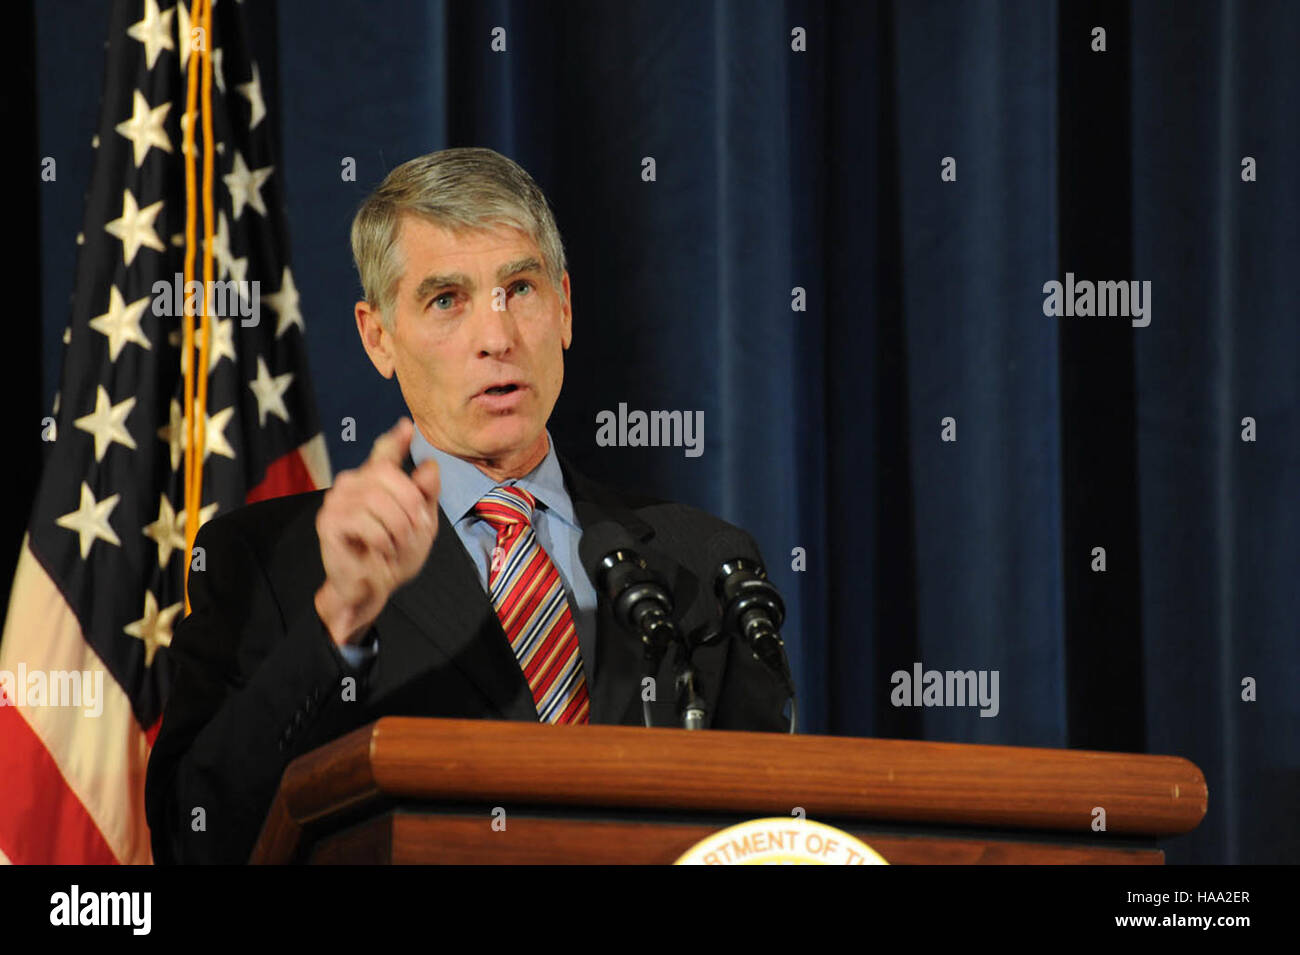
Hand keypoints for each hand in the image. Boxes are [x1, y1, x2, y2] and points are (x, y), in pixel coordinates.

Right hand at [314, 417, 440, 645]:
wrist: (373, 588)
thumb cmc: (394, 555)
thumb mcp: (421, 524)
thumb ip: (426, 495)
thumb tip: (430, 465)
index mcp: (374, 482)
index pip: (384, 453)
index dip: (395, 440)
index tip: (408, 427)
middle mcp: (352, 484)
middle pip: (388, 475)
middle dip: (411, 505)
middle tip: (416, 531)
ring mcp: (336, 501)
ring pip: (377, 499)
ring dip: (398, 527)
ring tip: (398, 546)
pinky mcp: (328, 523)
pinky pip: (363, 521)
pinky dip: (381, 539)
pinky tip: (381, 551)